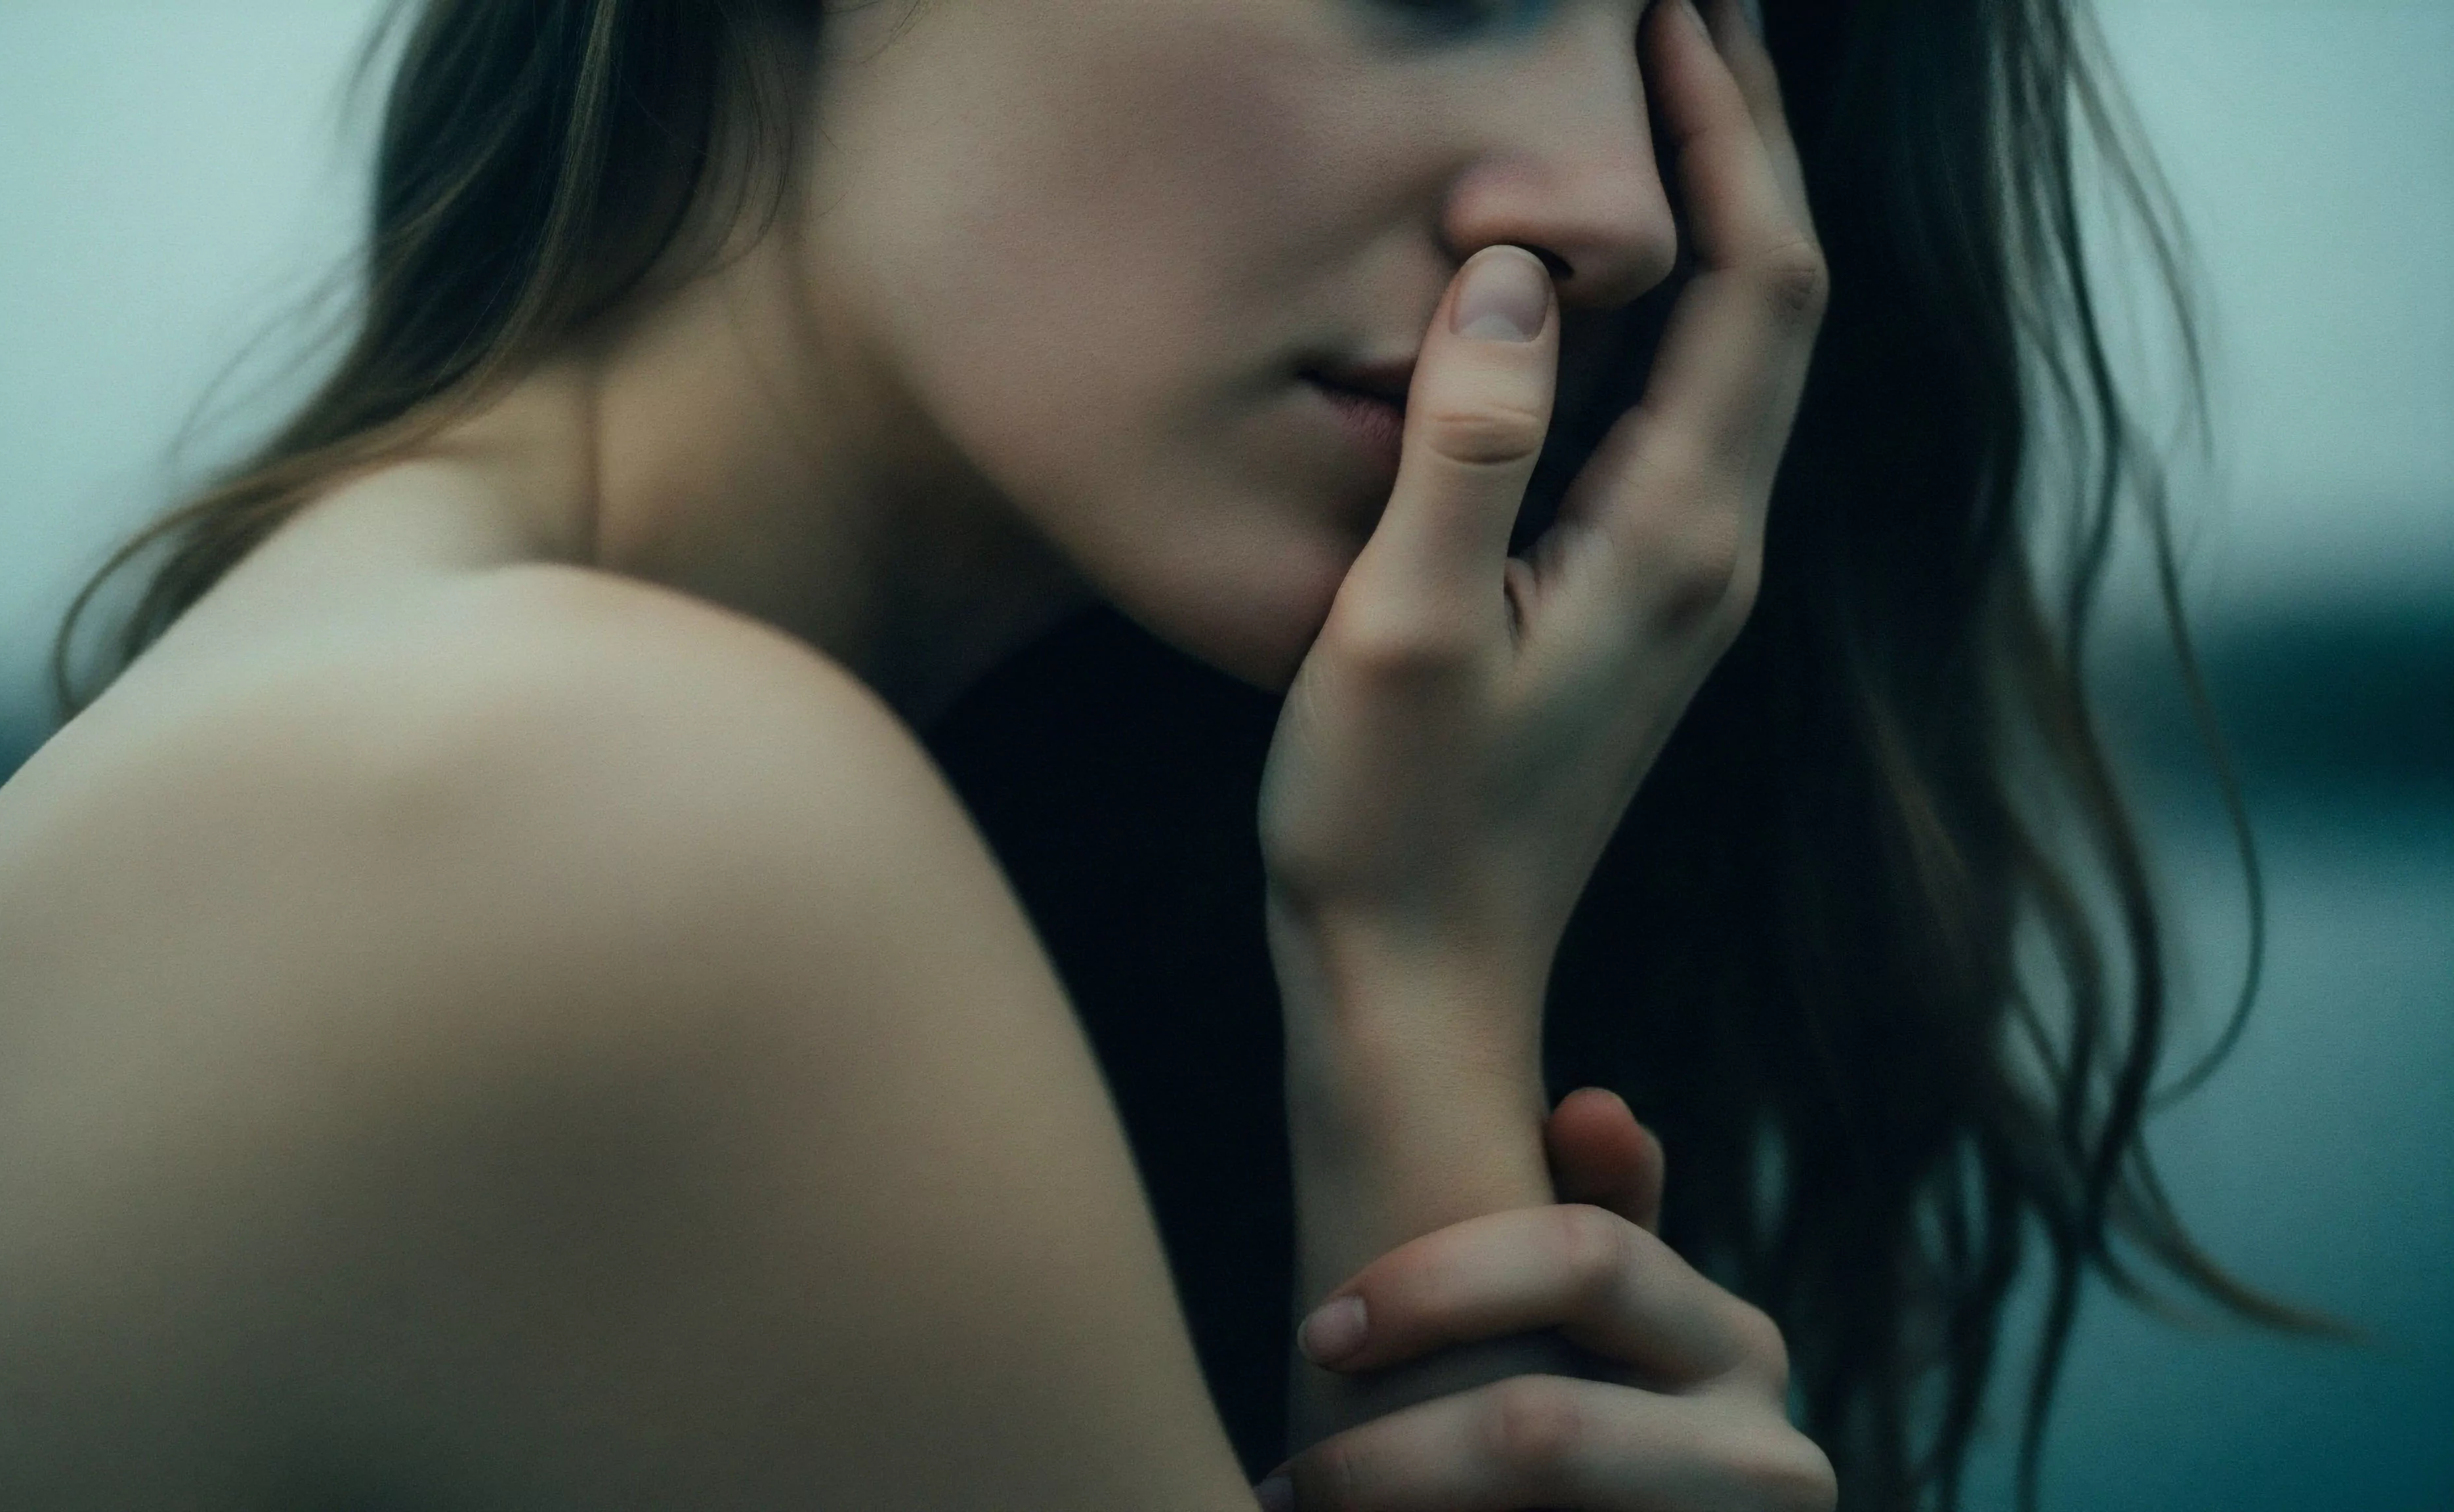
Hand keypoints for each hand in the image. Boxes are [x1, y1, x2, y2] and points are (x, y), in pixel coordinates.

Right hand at [1257, 0, 1826, 983]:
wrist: (1416, 985)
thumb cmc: (1391, 826)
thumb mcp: (1400, 625)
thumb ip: (1469, 441)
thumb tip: (1521, 270)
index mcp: (1679, 534)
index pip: (1761, 280)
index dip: (1730, 131)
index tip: (1674, 10)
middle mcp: (1712, 545)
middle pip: (1777, 294)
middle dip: (1743, 138)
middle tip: (1687, 10)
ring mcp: (1681, 575)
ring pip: (1736, 345)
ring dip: (1711, 208)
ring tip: (1657, 92)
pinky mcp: (1632, 597)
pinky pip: (1679, 405)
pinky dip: (1662, 298)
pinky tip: (1605, 265)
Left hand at [1260, 1090, 1834, 1511]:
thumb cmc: (1609, 1432)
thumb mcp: (1606, 1326)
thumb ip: (1597, 1215)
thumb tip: (1589, 1105)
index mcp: (1731, 1343)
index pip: (1583, 1257)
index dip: (1433, 1286)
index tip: (1316, 1331)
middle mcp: (1765, 1450)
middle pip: (1539, 1428)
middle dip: (1392, 1457)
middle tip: (1290, 1478)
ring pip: (1539, 1506)